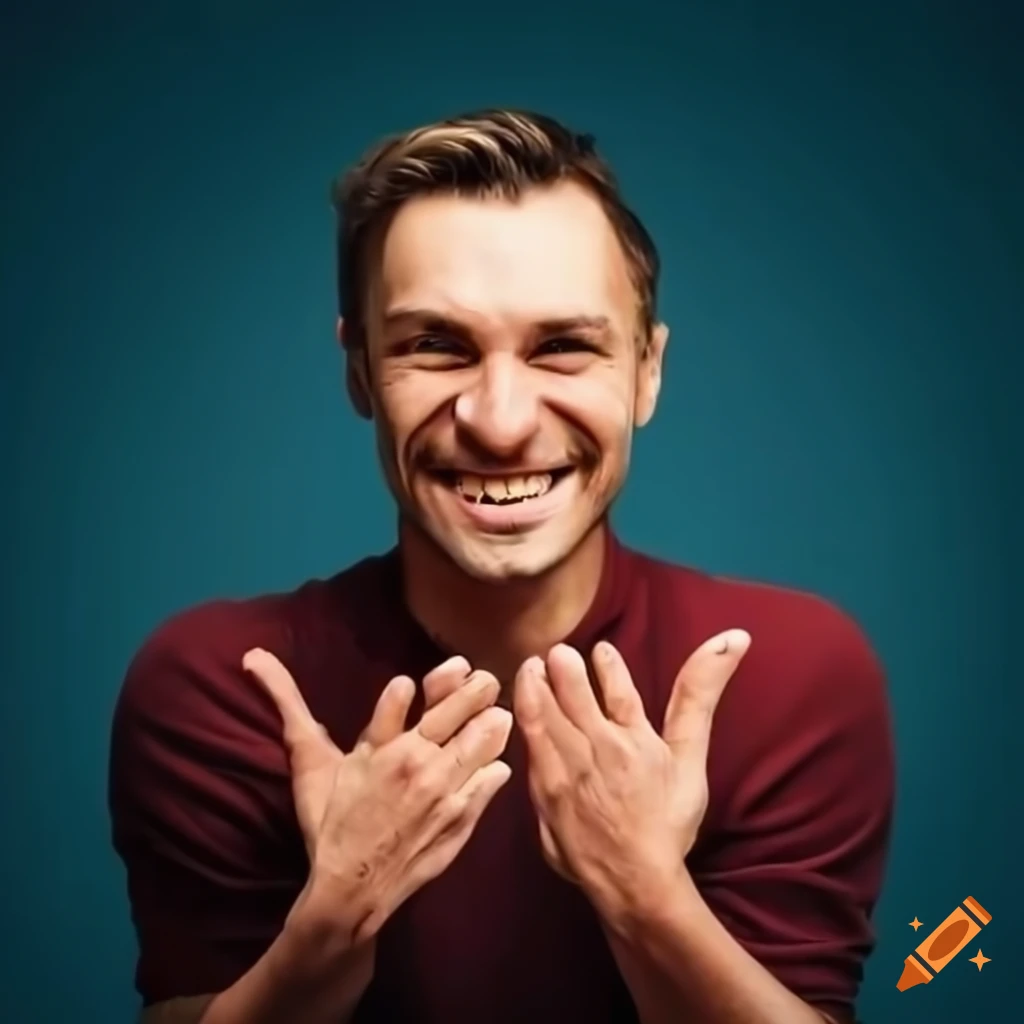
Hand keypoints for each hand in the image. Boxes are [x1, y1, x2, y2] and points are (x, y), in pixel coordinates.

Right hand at [243, 650, 512, 945]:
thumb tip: (254, 656)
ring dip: (491, 721)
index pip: (399, 696)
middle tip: (482, 680)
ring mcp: (443, 791)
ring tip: (494, 713)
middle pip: (456, 710)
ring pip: (485, 738)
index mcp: (378, 749)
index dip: (422, 679)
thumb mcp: (309, 762)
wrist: (352, 891)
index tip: (434, 672)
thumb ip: (288, 704)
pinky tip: (493, 760)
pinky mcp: (463, 816)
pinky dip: (495, 764)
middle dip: (474, 688)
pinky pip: (494, 776)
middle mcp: (414, 765)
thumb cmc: (329, 821)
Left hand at [512, 631, 749, 924]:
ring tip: (532, 666)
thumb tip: (733, 637)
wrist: (635, 883)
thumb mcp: (691, 759)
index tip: (600, 649)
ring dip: (536, 686)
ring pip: (544, 715)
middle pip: (573, 696)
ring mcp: (567, 772)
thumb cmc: (668, 823)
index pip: (618, 691)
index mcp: (635, 741)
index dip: (608, 666)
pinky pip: (529, 746)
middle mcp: (598, 751)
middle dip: (562, 667)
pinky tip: (521, 706)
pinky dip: (524, 718)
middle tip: (556, 650)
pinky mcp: (544, 792)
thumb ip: (700, 696)